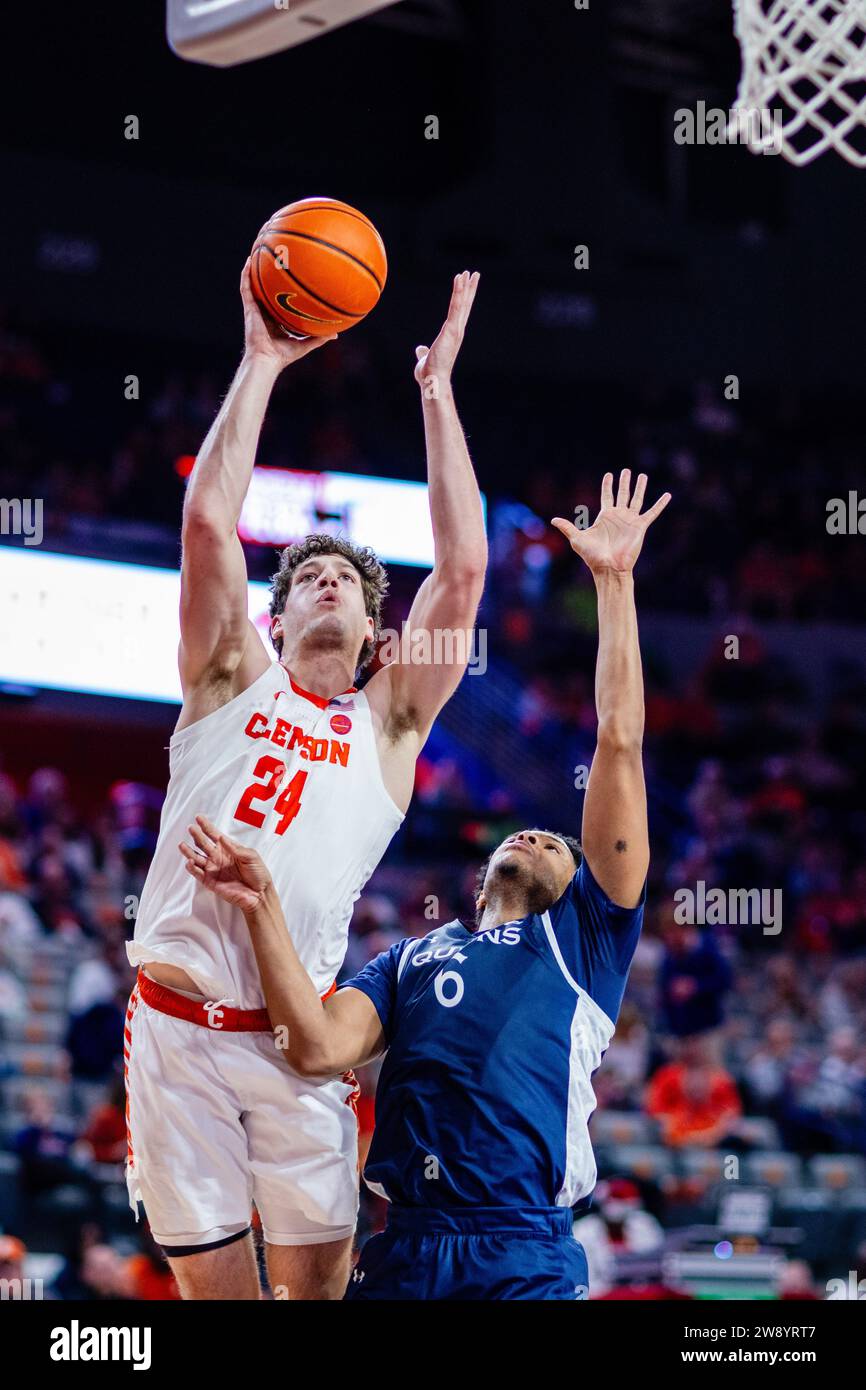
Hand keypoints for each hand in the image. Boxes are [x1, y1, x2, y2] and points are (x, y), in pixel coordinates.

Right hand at [179, 813, 272, 913]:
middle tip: (190, 828)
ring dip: (189, 852)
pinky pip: (198, 874)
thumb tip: (222, 838)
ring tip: (182, 845)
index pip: (214, 835)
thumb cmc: (258, 873)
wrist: (259, 894)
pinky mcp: (210, 881)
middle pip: (203, 844)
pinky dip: (192, 868)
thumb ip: (236, 848)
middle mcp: (218, 857)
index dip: (206, 826)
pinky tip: (189, 861)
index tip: (198, 817)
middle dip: (197, 836)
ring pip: (197, 858)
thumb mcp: (251, 856)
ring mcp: (213, 869)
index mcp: (228, 848)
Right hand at [240, 259, 335, 368]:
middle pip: (265, 290)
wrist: (266, 360)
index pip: (278, 302)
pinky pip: (246, 288)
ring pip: (252, 285)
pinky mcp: (249, 309)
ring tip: (257, 251)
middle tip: (275, 259)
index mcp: (275, 320)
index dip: (281, 291)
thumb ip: (319, 338)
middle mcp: (264, 313)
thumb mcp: (305, 343)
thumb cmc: (283, 356)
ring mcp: (255, 310)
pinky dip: (246, 275)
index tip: (288, 278)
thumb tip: (336, 333)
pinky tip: (248, 261)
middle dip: (268, 275)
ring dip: (253, 269)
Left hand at [414, 271, 479, 392]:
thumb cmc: (430, 373)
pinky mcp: (451, 329)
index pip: (459, 313)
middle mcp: (457, 331)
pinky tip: (459, 280)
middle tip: (475, 274)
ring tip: (468, 273)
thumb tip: (419, 349)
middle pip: (465, 305)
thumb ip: (423, 351)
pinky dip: (458, 293)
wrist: (433, 381)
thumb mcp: (425, 357)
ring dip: (465, 287)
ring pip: (462, 304)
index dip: (464, 299)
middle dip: (470, 289)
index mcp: (452, 335)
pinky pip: (455, 307)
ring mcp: (455, 330)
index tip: (467, 287)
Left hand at [552, 470, 670, 575]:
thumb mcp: (577, 539)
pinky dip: (660, 504)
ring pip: (637, 500)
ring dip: (640, 488)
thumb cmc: (592, 556)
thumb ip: (567, 527)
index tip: (609, 475)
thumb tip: (552, 520)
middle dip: (624, 482)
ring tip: (643, 476)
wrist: (609, 567)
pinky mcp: (640, 527)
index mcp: (605, 516)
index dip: (607, 485)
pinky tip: (668, 495)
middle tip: (626, 471)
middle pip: (622, 494)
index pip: (607, 496)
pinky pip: (652, 513)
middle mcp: (619, 516)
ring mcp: (630, 521)